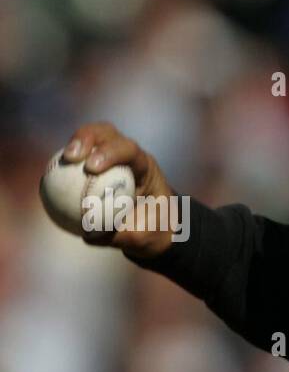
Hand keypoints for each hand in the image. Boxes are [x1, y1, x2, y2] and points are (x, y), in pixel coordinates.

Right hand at [60, 123, 177, 260]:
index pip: (129, 150)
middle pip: (106, 134)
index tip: (91, 167)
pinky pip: (78, 162)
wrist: (158, 226)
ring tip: (57, 163)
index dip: (110, 152)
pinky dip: (64, 167)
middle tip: (71, 157)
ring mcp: (111, 157)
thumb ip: (120, 234)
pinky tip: (48, 181)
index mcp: (145, 167)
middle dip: (87, 138)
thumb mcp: (144, 237)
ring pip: (90, 140)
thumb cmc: (154, 229)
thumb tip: (88, 234)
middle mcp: (128, 156)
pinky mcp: (97, 165)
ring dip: (72, 146)